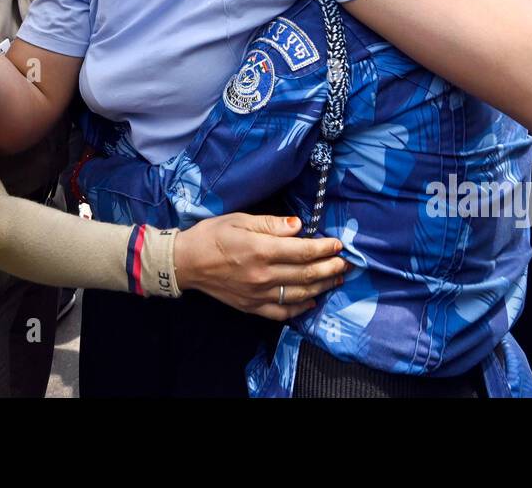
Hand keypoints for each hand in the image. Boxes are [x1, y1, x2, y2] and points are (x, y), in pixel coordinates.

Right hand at [173, 213, 348, 320]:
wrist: (186, 263)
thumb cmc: (212, 235)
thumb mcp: (240, 220)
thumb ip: (271, 224)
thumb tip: (299, 227)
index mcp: (261, 250)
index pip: (302, 251)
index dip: (324, 248)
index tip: (338, 244)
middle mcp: (263, 275)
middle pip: (306, 274)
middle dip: (330, 268)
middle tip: (345, 263)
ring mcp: (258, 294)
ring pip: (299, 293)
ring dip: (321, 286)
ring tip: (336, 279)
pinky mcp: (251, 307)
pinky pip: (281, 311)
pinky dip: (300, 307)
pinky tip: (312, 301)